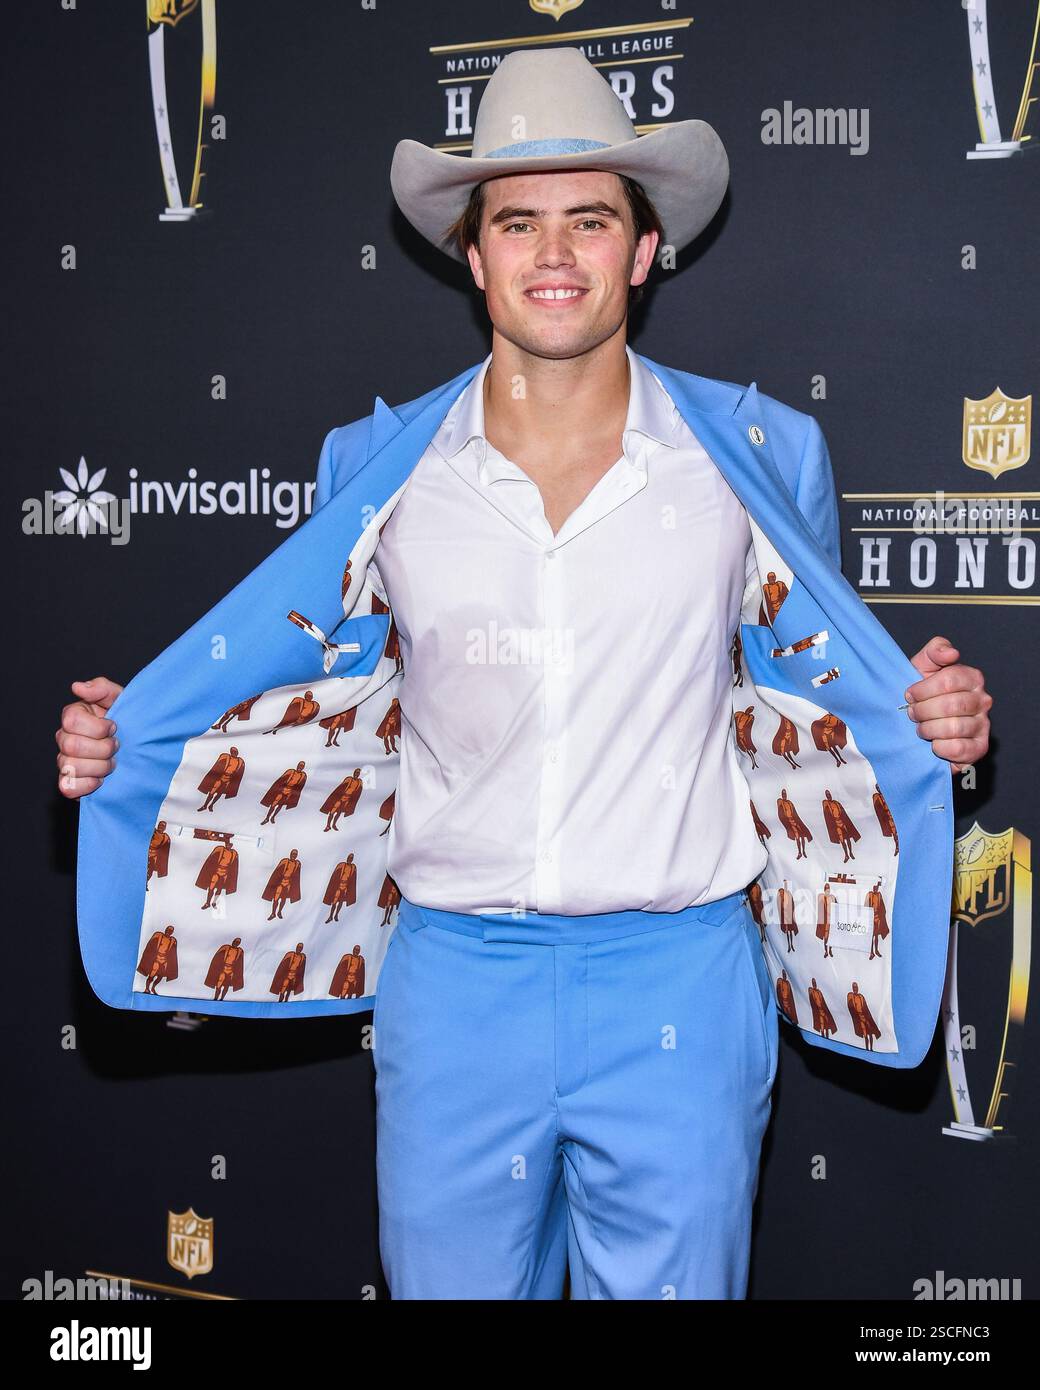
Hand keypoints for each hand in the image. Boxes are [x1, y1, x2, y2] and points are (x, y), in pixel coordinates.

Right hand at [56, 676, 123, 798]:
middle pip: (72, 745)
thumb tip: (78, 687)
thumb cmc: (129, 722)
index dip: (98, 727)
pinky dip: (88, 785)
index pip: (71, 720)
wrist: (142, 749)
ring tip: (113, 763)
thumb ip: (102, 688)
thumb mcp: (121, 700)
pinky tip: (102, 780)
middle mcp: (65, 739)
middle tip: (117, 747)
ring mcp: (65, 762)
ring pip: (71, 767)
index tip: (114, 727)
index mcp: (74, 716)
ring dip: (100, 767)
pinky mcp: (70, 784)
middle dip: (103, 748)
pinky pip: (68, 787)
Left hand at [904, 636, 990, 773]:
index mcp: (972, 677)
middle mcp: (983, 700)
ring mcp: (984, 725)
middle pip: (951, 705)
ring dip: (928, 729)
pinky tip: (934, 743)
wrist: (921, 725)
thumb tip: (952, 653)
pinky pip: (959, 748)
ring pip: (954, 728)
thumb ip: (935, 651)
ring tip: (921, 728)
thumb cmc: (923, 693)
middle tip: (912, 714)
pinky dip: (940, 747)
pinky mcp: (979, 747)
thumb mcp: (923, 666)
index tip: (910, 695)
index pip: (949, 680)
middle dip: (923, 711)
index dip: (923, 690)